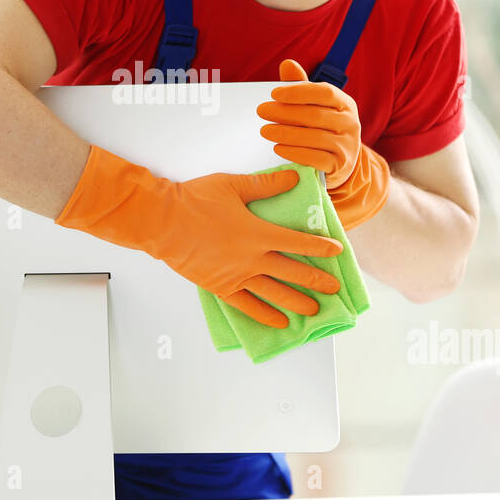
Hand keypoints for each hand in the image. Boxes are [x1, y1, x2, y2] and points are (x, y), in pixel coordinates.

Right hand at [55, 145, 344, 327]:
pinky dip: (265, 315)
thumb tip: (293, 176)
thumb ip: (266, 185)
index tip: (336, 251)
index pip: (298, 242)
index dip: (320, 247)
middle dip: (316, 281)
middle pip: (293, 273)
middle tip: (334, 289)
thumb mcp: (233, 185)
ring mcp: (237, 276)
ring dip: (297, 302)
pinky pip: (248, 306)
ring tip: (314, 310)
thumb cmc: (195, 201)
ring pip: (274, 294)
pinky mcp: (221, 287)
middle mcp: (252, 259)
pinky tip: (279, 322)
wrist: (162, 222)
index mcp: (258, 233)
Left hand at [256, 58, 390, 229]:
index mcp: (345, 104)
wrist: (341, 162)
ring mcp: (347, 146)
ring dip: (286, 133)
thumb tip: (287, 63)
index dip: (299, 91)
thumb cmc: (323, 128)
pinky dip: (294, 153)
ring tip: (265, 130)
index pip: (324, 93)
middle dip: (285, 112)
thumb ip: (300, 87)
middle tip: (262, 111)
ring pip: (314, 138)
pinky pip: (315, 158)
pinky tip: (277, 148)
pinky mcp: (340, 165)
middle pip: (316, 116)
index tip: (274, 93)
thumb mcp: (315, 106)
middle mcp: (351, 123)